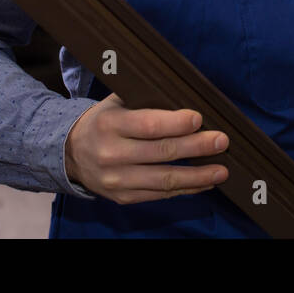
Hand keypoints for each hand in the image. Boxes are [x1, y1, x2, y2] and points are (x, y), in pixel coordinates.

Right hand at [64, 93, 229, 204]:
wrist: (71, 152)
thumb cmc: (106, 120)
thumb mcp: (117, 102)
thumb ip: (147, 98)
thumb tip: (188, 94)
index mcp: (110, 124)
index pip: (147, 125)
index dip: (175, 123)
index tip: (199, 118)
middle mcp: (111, 154)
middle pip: (161, 152)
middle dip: (196, 147)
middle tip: (222, 141)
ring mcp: (116, 180)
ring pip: (164, 180)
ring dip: (197, 176)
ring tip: (222, 170)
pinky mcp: (123, 197)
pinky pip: (160, 195)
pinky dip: (186, 189)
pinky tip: (205, 182)